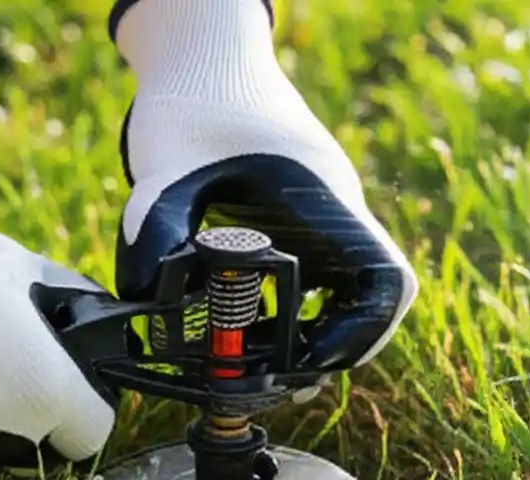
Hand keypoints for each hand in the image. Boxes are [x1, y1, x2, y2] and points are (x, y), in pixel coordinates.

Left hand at [111, 0, 417, 369]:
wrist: (205, 56)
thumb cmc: (195, 100)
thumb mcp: (165, 169)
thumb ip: (154, 233)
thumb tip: (145, 305)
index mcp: (323, 197)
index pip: (383, 282)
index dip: (358, 335)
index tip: (309, 360)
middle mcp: (336, 208)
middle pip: (369, 301)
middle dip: (329, 347)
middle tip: (272, 373)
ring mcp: (323, 213)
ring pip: (345, 294)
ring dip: (311, 333)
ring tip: (254, 359)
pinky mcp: (302, 216)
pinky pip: (319, 277)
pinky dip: (293, 310)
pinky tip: (246, 324)